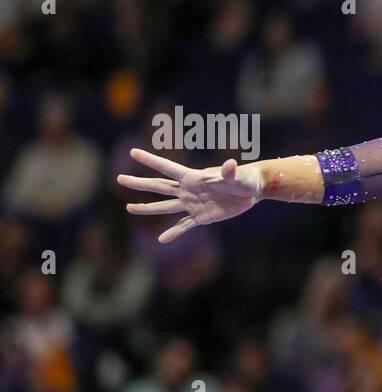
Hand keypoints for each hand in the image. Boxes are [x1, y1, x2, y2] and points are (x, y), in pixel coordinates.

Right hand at [117, 147, 264, 242]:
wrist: (252, 190)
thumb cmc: (244, 178)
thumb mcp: (236, 176)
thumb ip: (229, 172)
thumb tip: (230, 164)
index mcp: (193, 177)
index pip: (167, 168)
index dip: (150, 160)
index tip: (132, 152)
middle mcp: (188, 190)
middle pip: (159, 186)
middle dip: (139, 183)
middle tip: (118, 179)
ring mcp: (193, 204)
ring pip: (165, 206)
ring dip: (148, 208)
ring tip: (129, 209)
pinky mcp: (201, 217)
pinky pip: (184, 226)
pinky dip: (173, 233)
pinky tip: (161, 240)